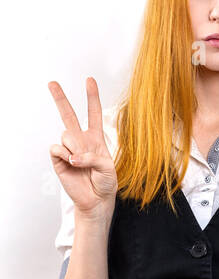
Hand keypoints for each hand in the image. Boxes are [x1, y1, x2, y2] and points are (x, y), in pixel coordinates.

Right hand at [48, 78, 116, 219]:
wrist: (96, 199)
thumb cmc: (106, 181)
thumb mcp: (107, 166)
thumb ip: (92, 157)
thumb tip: (73, 155)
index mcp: (96, 137)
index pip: (93, 112)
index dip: (92, 96)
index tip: (89, 79)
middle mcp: (81, 140)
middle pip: (69, 115)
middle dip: (60, 98)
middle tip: (51, 82)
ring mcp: (69, 149)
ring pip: (66, 134)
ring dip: (74, 146)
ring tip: (80, 161)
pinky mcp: (58, 161)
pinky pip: (57, 149)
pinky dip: (64, 154)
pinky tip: (70, 162)